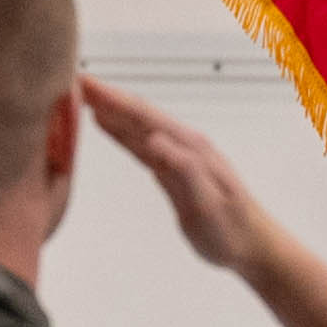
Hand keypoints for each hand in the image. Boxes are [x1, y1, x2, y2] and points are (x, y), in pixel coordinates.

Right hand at [89, 77, 277, 275]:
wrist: (252, 245)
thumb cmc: (231, 230)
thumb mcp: (207, 205)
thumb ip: (183, 170)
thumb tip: (154, 140)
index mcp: (190, 148)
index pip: (145, 117)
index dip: (114, 99)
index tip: (87, 84)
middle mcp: (183, 145)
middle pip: (139, 114)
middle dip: (108, 97)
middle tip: (75, 81)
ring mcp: (177, 156)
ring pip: (138, 126)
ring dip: (111, 110)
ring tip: (83, 96)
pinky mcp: (172, 170)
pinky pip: (140, 145)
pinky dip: (120, 132)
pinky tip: (106, 125)